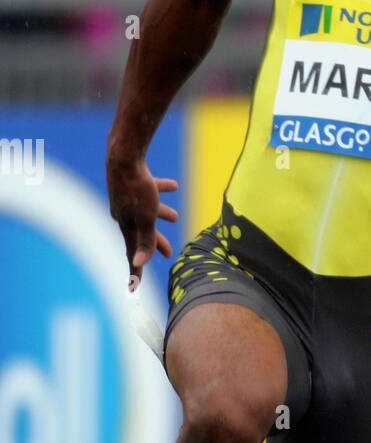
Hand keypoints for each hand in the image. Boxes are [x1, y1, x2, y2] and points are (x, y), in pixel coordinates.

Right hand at [106, 154, 178, 284]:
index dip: (134, 270)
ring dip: (160, 216)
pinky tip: (173, 186)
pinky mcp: (130, 181)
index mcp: (125, 224)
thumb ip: (145, 239)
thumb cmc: (136, 188)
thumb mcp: (146, 217)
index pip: (132, 253)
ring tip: (175, 216)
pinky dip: (159, 190)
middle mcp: (122, 212)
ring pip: (145, 211)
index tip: (134, 287)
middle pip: (141, 232)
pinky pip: (146, 190)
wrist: (124, 155)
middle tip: (170, 254)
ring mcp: (125, 197)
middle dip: (156, 243)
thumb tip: (140, 263)